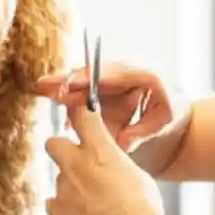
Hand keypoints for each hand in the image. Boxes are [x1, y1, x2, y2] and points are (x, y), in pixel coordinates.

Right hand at [34, 62, 179, 151]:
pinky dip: (68, 94)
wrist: (174, 104)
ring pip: (84, 81)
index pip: (112, 74)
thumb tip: (122, 143)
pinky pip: (84, 91)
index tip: (70, 83)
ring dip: (63, 84)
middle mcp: (124, 71)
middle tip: (46, 84)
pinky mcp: (104, 88)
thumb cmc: (172, 111)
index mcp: (143, 73)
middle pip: (92, 74)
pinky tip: (51, 96)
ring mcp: (112, 79)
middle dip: (68, 79)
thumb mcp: (165, 120)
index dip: (89, 78)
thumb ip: (143, 131)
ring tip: (41, 87)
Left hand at [44, 101, 170, 214]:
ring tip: (96, 203)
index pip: (82, 115)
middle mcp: (76, 166)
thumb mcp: (135, 173)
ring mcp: (64, 189)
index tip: (81, 112)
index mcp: (100, 151)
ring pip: (60, 178)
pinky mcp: (58, 212)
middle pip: (53, 142)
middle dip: (62, 148)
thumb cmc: (144, 209)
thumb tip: (105, 158)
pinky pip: (54, 202)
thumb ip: (113, 160)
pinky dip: (65, 207)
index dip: (81, 111)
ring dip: (72, 185)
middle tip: (77, 160)